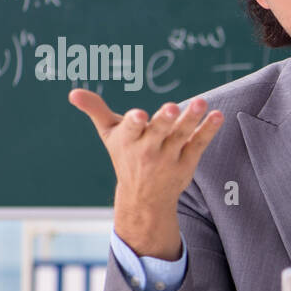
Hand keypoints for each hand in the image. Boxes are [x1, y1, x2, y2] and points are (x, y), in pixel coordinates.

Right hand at [69, 89, 221, 256]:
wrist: (144, 198)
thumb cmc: (125, 156)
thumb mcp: (109, 134)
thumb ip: (95, 110)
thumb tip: (72, 92)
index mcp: (128, 141)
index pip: (131, 130)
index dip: (135, 122)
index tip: (138, 115)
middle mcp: (148, 150)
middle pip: (158, 132)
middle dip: (164, 121)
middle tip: (172, 107)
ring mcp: (169, 157)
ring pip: (181, 136)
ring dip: (191, 119)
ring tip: (201, 103)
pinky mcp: (187, 161)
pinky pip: (199, 144)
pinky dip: (209, 130)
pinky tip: (218, 115)